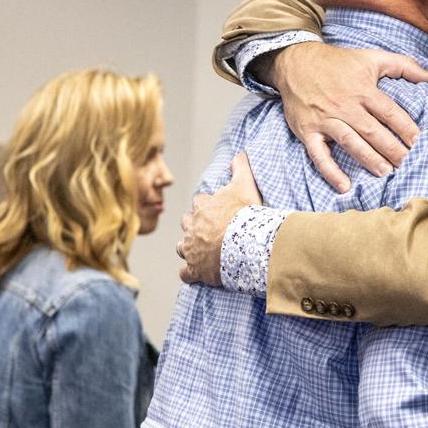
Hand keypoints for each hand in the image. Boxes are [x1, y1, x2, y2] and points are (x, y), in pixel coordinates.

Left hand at [178, 153, 262, 284]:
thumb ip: (240, 167)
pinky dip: (190, 273)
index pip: (199, 203)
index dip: (208, 207)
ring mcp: (191, 249)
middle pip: (187, 224)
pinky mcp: (195, 269)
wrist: (243, 244)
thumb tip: (239, 154)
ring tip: (203, 252)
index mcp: (202, 207)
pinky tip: (198, 273)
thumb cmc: (244, 214)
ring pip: (182, 248)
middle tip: (212, 231)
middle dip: (195, 227)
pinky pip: (186, 274)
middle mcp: (191, 227)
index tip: (218, 211)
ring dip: (190, 249)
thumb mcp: (245, 185)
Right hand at [265, 41, 427, 192]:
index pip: (390, 112)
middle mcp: (345, 105)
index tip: (420, 143)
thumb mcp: (372, 57)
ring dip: (368, 159)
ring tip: (386, 173)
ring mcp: (325, 120)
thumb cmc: (338, 63)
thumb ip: (404, 66)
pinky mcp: (308, 131)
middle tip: (409, 164)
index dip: (406, 128)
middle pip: (373, 131)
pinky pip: (318, 155)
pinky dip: (330, 171)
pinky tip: (344, 186)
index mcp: (363, 89)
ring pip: (350, 142)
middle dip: (392, 149)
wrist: (295, 62)